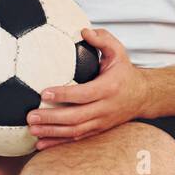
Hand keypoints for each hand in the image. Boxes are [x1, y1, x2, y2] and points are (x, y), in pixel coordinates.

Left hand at [26, 27, 150, 149]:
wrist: (143, 96)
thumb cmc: (125, 71)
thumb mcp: (118, 51)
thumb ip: (102, 39)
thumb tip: (83, 30)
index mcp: (109, 88)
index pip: (84, 94)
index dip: (63, 95)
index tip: (44, 92)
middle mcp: (105, 108)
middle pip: (76, 117)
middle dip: (52, 118)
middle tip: (31, 115)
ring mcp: (101, 122)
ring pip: (75, 131)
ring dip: (52, 132)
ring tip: (32, 129)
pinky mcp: (98, 130)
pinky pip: (77, 139)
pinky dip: (58, 143)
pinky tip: (41, 144)